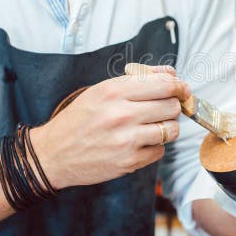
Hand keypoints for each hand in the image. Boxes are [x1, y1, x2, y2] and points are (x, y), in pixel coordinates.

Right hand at [30, 66, 190, 189]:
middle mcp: (121, 114)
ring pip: (171, 129)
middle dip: (173, 106)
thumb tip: (171, 74)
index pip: (164, 84)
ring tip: (152, 125)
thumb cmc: (79, 119)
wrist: (53, 154)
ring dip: (167, 127)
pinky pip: (160, 151)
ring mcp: (126, 140)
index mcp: (113, 91)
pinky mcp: (129, 162)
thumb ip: (139, 79)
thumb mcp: (102, 90)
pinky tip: (140, 142)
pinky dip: (155, 146)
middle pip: (172, 106)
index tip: (182, 90)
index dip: (179, 86)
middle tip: (163, 108)